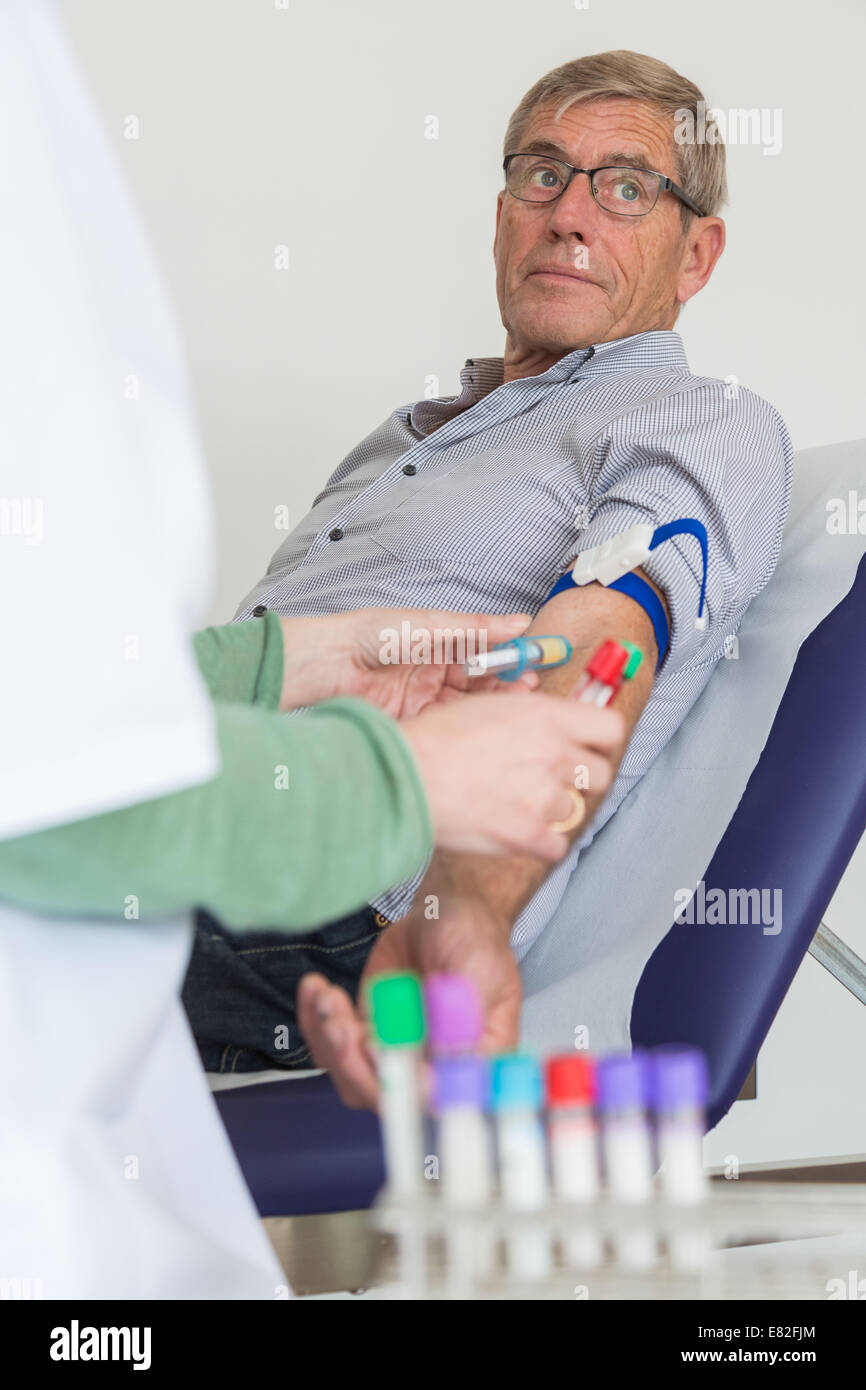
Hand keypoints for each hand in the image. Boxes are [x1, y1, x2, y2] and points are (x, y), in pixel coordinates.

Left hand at [278, 607, 537, 714]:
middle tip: (529, 690)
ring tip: (514, 706)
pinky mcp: (413, 721)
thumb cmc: (371, 633)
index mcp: (440, 644)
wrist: (328, 663)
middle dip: (505, 686)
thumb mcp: (429, 625)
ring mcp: (424, 698)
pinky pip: (447, 724)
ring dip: (490, 707)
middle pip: (480, 683)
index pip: (484, 653)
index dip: (509, 659)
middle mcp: (435, 672)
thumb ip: (475, 628)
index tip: (534, 663)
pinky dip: (467, 724)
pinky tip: (485, 724)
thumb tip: (519, 621)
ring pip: (467, 706)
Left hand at [296, 897, 518, 1109]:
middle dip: (352, 1063)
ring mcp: (395, 1051)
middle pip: (384, 1097)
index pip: (435, 1099)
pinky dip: (314, 1020)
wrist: (446, 913)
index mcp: (470, 1062)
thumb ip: (462, 1013)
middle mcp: (431, 1067)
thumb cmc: (474, 940)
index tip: (374, 1046)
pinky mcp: (367, 1030)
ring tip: (329, 997)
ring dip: (330, 1042)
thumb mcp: (477, 970)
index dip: (399, 1086)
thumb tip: (445, 1059)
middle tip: (340, 1024)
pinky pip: (332, 1043)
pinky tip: (315, 989)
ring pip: (350, 1074)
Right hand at [399, 690, 623, 860]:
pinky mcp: (528, 835)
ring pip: (572, 811)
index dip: (599, 741)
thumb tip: (555, 728)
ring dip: (549, 811)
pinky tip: (512, 830)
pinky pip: (557, 846)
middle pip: (600, 775)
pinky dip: (538, 843)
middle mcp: (553, 754)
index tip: (587, 749)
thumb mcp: (489, 706)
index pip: (610, 729)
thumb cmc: (435, 738)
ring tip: (511, 804)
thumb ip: (532, 718)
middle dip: (578, 780)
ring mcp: (543, 796)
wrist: (406, 775)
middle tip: (547, 781)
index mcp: (546, 716)